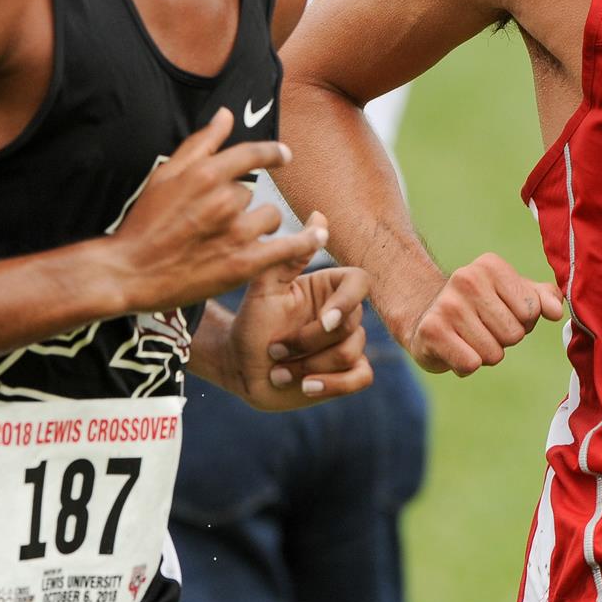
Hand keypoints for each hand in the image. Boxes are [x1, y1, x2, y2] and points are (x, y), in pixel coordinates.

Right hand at [104, 108, 325, 314]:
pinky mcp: (243, 264)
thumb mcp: (166, 175)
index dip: (272, 153)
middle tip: (208, 225)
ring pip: (268, 218)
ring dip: (255, 226)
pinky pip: (287, 247)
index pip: (253, 154)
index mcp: (205, 173)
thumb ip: (201, 143)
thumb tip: (226, 114)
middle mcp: (224, 200)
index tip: (284, 155)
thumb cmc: (144, 222)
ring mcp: (235, 233)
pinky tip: (319, 236)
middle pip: (252, 193)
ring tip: (224, 241)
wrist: (129, 273)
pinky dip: (306, 241)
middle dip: (237, 205)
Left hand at [219, 227, 373, 409]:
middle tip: (274, 348)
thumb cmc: (252, 322)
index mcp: (330, 287)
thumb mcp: (265, 287)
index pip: (360, 282)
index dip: (347, 301)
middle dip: (309, 342)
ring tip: (277, 369)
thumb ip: (290, 254)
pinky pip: (361, 378)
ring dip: (309, 365)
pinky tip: (305, 385)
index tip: (322, 320)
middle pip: (351, 325)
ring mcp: (348, 344)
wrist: (240, 365)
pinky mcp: (347, 374)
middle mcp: (344, 313)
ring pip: (351, 353)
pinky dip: (332, 384)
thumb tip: (319, 215)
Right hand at [403, 253, 563, 375]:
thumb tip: (557, 311)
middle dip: (503, 339)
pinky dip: (466, 365)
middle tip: (483, 328)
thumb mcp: (513, 295)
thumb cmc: (480, 307)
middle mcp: (467, 279)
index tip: (501, 313)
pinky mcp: (432, 331)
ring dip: (485, 354)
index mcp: (490, 266)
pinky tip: (455, 349)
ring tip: (468, 338)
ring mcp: (447, 305)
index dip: (523, 321)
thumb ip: (542, 298)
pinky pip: (471, 364)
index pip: (532, 310)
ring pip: (494, 353)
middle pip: (514, 334)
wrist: (425, 317)